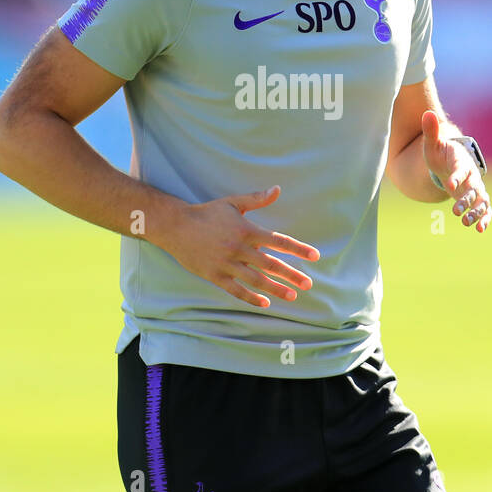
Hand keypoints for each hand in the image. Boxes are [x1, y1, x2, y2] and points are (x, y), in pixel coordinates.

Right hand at [155, 185, 319, 308]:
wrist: (176, 227)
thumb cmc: (207, 213)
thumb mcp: (232, 203)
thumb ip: (256, 199)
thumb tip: (277, 189)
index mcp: (246, 230)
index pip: (278, 241)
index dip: (298, 249)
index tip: (315, 256)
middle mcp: (239, 248)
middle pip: (271, 264)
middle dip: (291, 275)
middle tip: (308, 284)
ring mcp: (227, 264)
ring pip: (256, 280)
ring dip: (276, 289)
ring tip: (292, 296)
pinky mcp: (215, 276)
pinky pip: (236, 290)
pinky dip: (251, 297)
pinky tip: (265, 303)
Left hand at [421, 110, 491, 232]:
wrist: (450, 161)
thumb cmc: (440, 152)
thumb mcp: (433, 143)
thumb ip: (431, 131)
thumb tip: (427, 113)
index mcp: (461, 161)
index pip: (460, 169)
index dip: (456, 177)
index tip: (449, 185)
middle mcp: (472, 175)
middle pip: (473, 188)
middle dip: (466, 200)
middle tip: (456, 211)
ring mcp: (476, 188)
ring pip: (481, 201)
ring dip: (476, 212)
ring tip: (467, 223)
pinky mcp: (477, 198)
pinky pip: (485, 209)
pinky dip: (485, 218)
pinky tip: (481, 230)